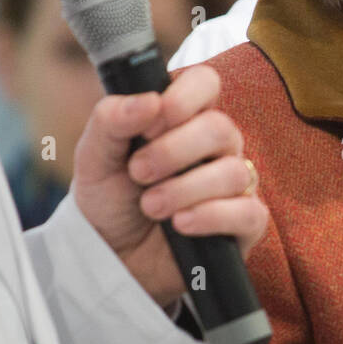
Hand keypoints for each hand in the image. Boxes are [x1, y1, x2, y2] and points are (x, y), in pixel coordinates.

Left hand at [70, 64, 268, 308]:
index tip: (152, 121)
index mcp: (183, 119)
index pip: (205, 83)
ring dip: (184, 189)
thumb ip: (111, 121)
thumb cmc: (109, 202)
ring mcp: (234, 184)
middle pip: (220, 128)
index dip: (184, 97)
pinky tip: (181, 225)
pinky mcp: (244, 223)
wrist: (111, 260)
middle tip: (138, 172)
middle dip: (173, 151)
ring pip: (233, 171)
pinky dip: (211, 216)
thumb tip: (147, 101)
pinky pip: (248, 212)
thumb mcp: (94, 159)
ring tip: (151, 206)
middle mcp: (215, 147)